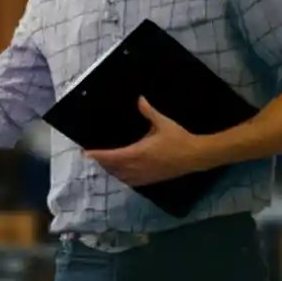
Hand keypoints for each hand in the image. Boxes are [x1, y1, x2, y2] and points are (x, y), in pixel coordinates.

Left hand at [86, 97, 211, 185]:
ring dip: (111, 170)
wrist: (196, 156)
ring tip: (104, 162)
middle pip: (113, 168)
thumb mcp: (163, 122)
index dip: (98, 155)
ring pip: (120, 176)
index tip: (86, 153)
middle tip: (93, 155)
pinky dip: (122, 176)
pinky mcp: (151, 180)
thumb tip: (139, 99)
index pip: (112, 156)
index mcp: (138, 153)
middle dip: (102, 162)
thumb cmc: (178, 138)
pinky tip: (121, 172)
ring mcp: (144, 175)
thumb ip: (149, 111)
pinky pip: (131, 181)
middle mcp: (138, 166)